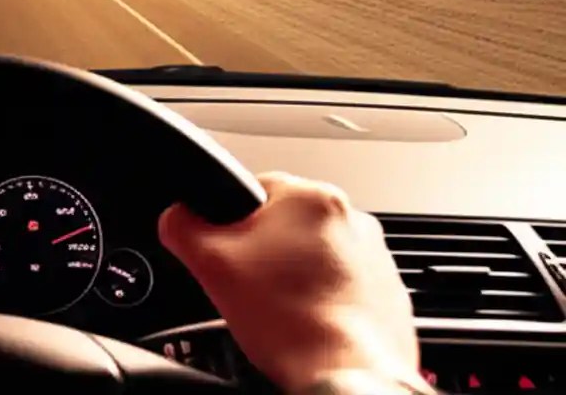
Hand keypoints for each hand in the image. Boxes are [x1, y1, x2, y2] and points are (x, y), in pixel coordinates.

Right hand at [158, 172, 427, 393]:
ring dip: (295, 278)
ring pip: (314, 257)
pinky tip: (307, 324)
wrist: (346, 373)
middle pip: (285, 227)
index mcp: (312, 197)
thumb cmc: (288, 319)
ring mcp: (377, 257)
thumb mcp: (210, 264)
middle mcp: (354, 218)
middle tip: (251, 287)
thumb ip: (182, 226)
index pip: (253, 190)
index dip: (230, 226)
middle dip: (265, 254)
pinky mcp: (388, 292)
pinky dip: (324, 302)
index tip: (230, 257)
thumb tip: (177, 216)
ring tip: (281, 310)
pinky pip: (343, 288)